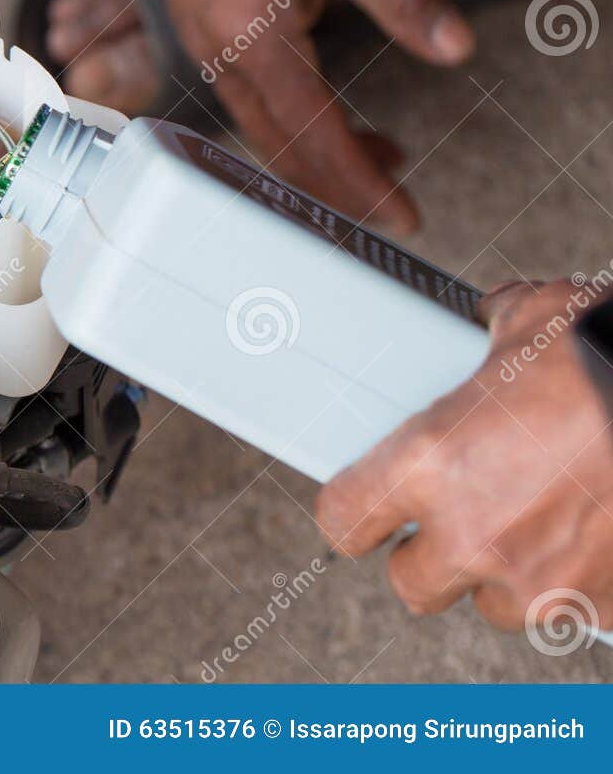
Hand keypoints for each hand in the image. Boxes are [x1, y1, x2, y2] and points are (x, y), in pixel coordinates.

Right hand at [134, 0, 475, 232]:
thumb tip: (455, 49)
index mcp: (255, 40)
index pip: (317, 137)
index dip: (361, 184)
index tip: (399, 218)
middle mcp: (220, 57)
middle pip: (280, 150)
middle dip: (337, 182)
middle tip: (392, 193)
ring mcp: (201, 47)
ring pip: (259, 129)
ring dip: (311, 153)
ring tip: (370, 152)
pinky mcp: (197, 31)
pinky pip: (242, 100)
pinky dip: (284, 122)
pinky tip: (314, 107)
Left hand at [315, 279, 612, 633]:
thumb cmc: (611, 358)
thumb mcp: (536, 321)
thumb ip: (494, 330)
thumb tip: (495, 319)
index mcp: (430, 464)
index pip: (343, 519)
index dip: (351, 512)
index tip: (361, 508)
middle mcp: (472, 533)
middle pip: (411, 584)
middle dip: (427, 556)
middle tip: (451, 520)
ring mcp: (537, 580)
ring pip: (491, 604)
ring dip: (501, 573)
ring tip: (528, 526)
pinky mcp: (597, 607)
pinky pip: (566, 611)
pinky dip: (572, 582)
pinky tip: (586, 536)